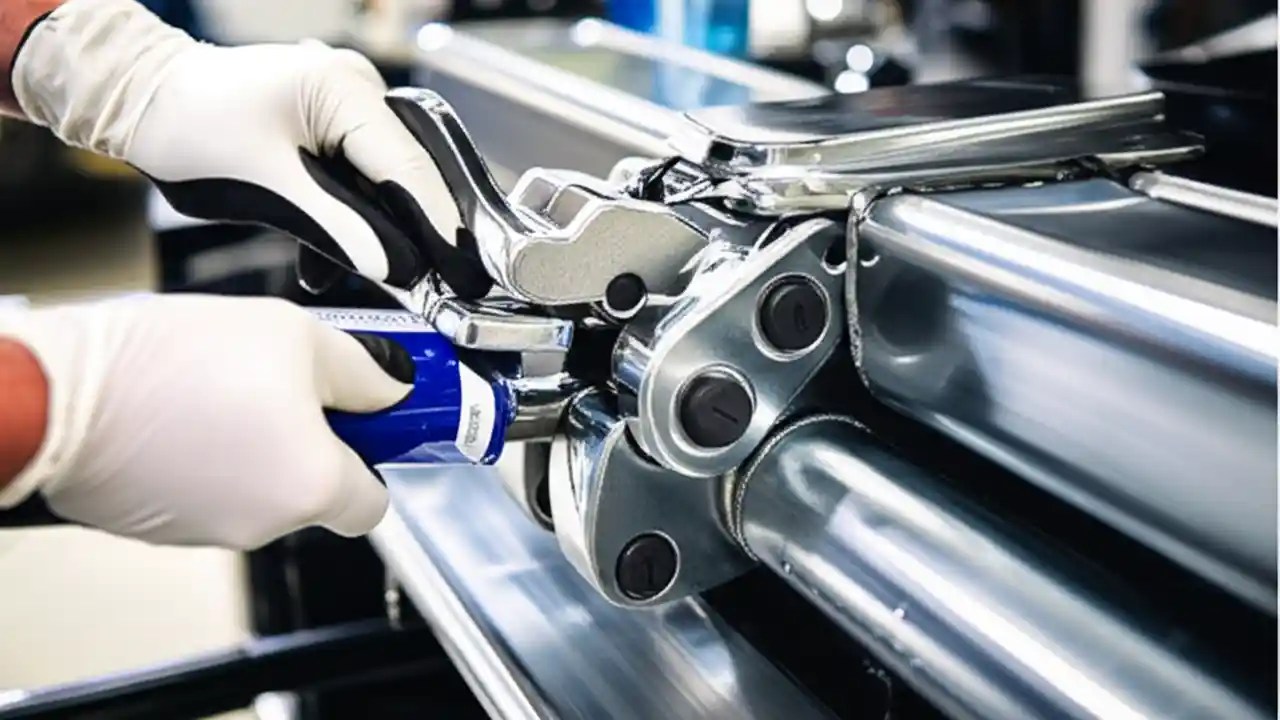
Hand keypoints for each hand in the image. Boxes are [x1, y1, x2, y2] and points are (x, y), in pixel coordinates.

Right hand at [0, 295, 409, 548]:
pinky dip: (207, 457)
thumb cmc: (175, 363)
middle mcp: (268, 523)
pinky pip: (208, 489)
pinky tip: (184, 410)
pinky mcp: (163, 527)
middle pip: (315, 488)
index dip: (375, 453)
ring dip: (255, 443)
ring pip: (259, 487)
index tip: (369, 417)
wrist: (63, 392)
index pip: (374, 501)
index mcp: (314, 486)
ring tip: (222, 387)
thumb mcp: (297, 335)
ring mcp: (211, 531)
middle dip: (310, 438)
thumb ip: (363, 369)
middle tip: (289, 384)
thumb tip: (393, 387)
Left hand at [11, 0, 491, 296]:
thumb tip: (394, 268)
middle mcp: (357, 90)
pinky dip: (351, 220)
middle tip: (443, 284)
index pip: (407, 168)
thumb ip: (337, 227)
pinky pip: (359, 179)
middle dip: (419, 232)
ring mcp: (345, 107)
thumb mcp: (267, 186)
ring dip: (381, 232)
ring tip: (390, 282)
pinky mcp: (330, 127)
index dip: (437, 225)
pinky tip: (331, 264)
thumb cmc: (189, 128)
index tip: (459, 271)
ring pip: (385, 183)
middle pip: (407, 175)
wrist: (142, 102)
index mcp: (345, 89)